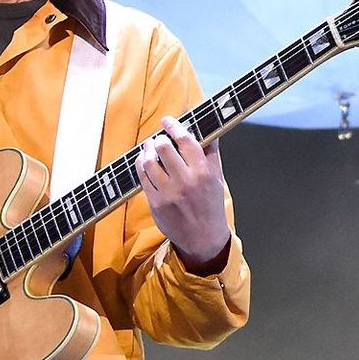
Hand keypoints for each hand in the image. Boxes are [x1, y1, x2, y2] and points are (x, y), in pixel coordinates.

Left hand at [136, 116, 230, 273]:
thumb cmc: (210, 206)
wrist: (203, 238)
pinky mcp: (155, 203)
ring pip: (148, 161)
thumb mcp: (217, 178)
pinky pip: (142, 177)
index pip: (185, 140)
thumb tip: (208, 130)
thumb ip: (211, 153)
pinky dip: (141, 166)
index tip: (167, 121)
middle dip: (158, 139)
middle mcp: (185, 181)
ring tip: (149, 149)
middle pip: (163, 147)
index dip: (173, 126)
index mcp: (203, 172)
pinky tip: (145, 163)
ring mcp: (168, 193)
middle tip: (159, 139)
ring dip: (146, 151)